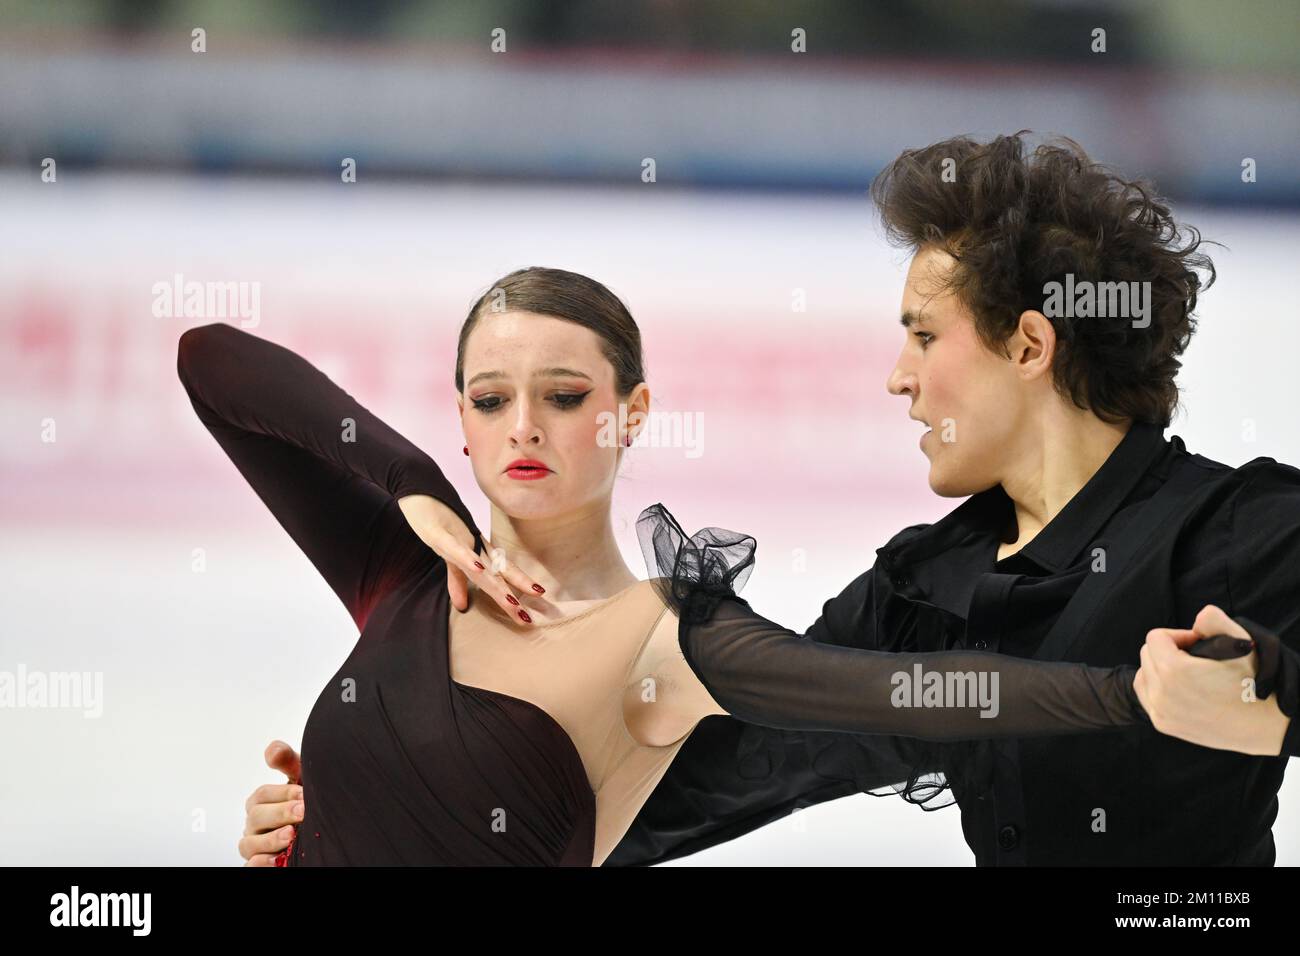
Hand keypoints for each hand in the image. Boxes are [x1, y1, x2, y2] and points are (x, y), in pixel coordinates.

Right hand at [238, 740, 304, 865]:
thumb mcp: (302, 780)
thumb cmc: (308, 802)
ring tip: (291, 836)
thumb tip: (273, 750)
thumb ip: (288, 762)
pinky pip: (250, 866)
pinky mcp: (259, 864)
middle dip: (280, 813)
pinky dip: (260, 863)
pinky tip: (277, 860)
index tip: (304, 794)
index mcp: (262, 802)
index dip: (282, 793)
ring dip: (270, 839)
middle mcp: (255, 824)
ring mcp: (255, 846)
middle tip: (302, 812)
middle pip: (255, 817)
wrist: (321, 831)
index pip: (263, 795)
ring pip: (248, 844)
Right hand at [397, 494, 544, 624]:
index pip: (501, 573)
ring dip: (497, 585)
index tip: (530, 613)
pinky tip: (480, 570)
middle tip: (528, 619)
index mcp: (476, 550)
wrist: (419, 484)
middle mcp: (472, 545)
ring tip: (513, 603)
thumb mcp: (447, 553)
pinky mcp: (438, 532)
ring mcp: (457, 538)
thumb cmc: (435, 517)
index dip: (516, 590)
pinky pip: (455, 549)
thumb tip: (462, 607)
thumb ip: (457, 579)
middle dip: (512, 597)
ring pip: (481, 565)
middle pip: (496, 574)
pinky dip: (468, 559)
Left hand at [1135, 604, 1288, 755]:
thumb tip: (1198, 619)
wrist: (1261, 724)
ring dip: (1159, 667)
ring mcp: (1160, 710)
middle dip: (1168, 650)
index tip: (1197, 643)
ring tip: (1185, 671)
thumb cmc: (1252, 683)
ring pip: (1143, 674)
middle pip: (1147, 654)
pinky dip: (1156, 687)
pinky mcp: (1162, 723)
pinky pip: (1146, 695)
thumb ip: (1215, 621)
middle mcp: (1161, 692)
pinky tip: (1178, 687)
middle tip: (1194, 656)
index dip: (1178, 635)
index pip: (1156, 637)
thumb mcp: (1240, 644)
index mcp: (1174, 669)